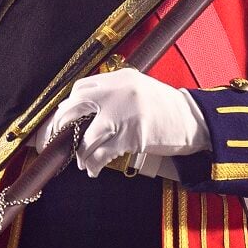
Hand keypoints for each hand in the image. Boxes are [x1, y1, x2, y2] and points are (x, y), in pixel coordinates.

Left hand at [39, 69, 208, 176]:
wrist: (194, 120)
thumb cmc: (166, 109)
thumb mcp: (139, 90)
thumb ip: (114, 94)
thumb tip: (83, 114)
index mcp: (120, 77)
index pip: (81, 89)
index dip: (66, 107)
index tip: (60, 122)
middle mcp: (118, 91)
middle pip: (74, 108)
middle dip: (59, 129)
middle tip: (53, 143)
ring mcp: (124, 112)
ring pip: (87, 136)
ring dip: (81, 153)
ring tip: (84, 162)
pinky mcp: (132, 134)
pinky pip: (102, 153)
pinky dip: (94, 164)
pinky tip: (94, 169)